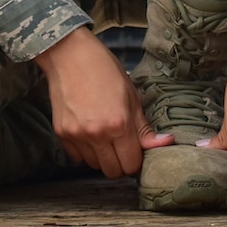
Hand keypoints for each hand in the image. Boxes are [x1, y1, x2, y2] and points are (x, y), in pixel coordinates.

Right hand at [34, 26, 174, 178]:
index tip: (133, 148)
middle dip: (119, 162)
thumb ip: (144, 127)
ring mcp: (77, 135)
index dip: (135, 159)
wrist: (69, 54)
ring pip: (94, 166)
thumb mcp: (131, 96)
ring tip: (102, 135)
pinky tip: (87, 131)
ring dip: (101, 156)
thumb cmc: (104, 69)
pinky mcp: (61, 133)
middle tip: (119, 144)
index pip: (131, 165)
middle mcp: (97, 134)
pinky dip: (84, 150)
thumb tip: (165, 144)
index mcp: (119, 124)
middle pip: (112, 171)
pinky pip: (76, 157)